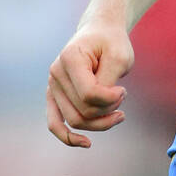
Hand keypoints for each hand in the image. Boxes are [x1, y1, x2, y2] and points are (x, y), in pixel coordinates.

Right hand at [47, 22, 134, 147]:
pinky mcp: (54, 96)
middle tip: (122, 95)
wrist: (100, 32)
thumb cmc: (112, 43)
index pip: (89, 94)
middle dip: (109, 109)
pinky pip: (55, 123)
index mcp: (70, 59)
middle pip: (83, 111)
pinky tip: (86, 143)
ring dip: (100, 122)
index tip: (124, 90)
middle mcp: (56, 73)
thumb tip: (99, 107)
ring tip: (118, 113)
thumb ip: (108, 82)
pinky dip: (68, 137)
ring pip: (74, 121)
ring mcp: (52, 86)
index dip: (111, 99)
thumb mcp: (119, 57)